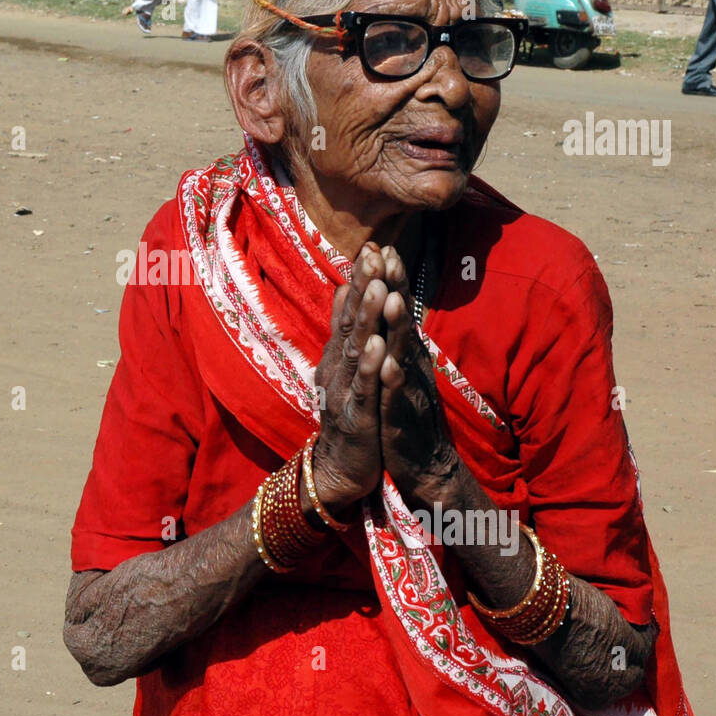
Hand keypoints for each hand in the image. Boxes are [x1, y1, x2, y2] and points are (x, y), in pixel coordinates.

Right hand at [309, 245, 388, 510]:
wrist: (343, 470)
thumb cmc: (352, 413)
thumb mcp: (346, 367)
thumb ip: (344, 328)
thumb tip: (342, 288)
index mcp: (340, 355)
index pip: (350, 310)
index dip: (361, 278)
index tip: (372, 246)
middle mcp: (338, 367)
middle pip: (351, 321)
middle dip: (362, 287)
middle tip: (372, 253)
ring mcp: (345, 390)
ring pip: (356, 349)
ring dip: (367, 318)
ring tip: (378, 289)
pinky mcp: (356, 416)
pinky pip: (364, 388)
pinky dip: (370, 366)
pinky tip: (378, 346)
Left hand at [376, 246, 463, 512]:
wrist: (423, 464)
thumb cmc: (405, 411)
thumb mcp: (397, 367)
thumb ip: (391, 336)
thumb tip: (385, 299)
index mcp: (405, 352)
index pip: (396, 308)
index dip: (389, 279)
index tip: (380, 246)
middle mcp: (410, 364)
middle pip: (402, 320)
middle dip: (394, 287)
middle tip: (387, 255)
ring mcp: (409, 389)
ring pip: (403, 352)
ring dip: (397, 325)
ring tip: (391, 298)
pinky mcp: (402, 417)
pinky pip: (398, 396)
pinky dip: (394, 379)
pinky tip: (389, 365)